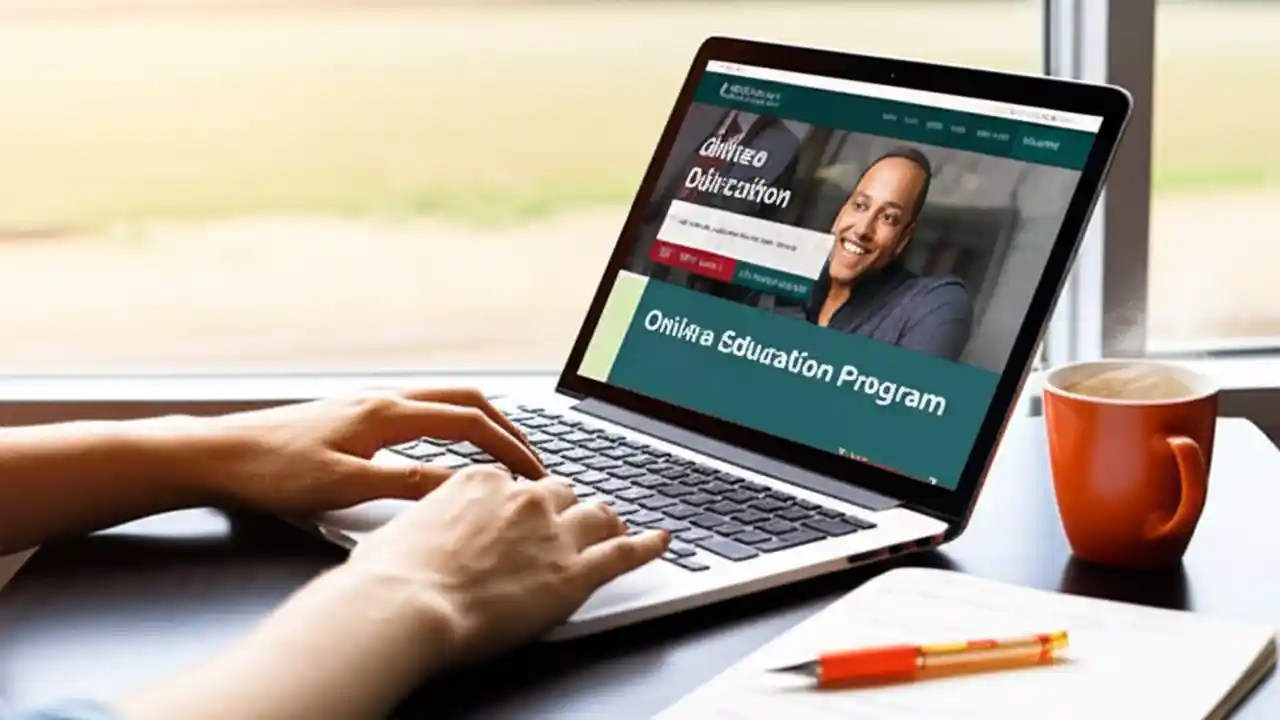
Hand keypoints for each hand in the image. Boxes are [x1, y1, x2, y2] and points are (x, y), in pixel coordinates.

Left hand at [191, 387, 544, 514]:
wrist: (216, 454)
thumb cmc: (271, 471)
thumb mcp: (343, 486)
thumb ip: (405, 485)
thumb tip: (462, 485)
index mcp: (386, 413)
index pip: (469, 422)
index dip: (508, 448)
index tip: (534, 473)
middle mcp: (382, 399)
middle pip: (464, 401)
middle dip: (505, 428)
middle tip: (531, 459)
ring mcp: (366, 405)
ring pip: (441, 404)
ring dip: (478, 425)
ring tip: (500, 455)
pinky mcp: (352, 418)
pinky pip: (418, 413)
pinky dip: (448, 428)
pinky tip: (443, 453)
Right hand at [349, 464, 670, 665]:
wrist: (402, 607)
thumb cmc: (387, 577)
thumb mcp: (398, 530)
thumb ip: (426, 523)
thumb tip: (418, 535)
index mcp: (480, 481)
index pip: (514, 483)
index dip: (518, 504)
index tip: (517, 516)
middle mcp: (524, 498)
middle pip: (559, 494)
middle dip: (562, 509)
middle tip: (561, 525)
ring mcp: (554, 534)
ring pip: (596, 515)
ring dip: (603, 522)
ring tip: (612, 528)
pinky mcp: (574, 574)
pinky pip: (625, 553)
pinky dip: (646, 546)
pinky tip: (659, 542)